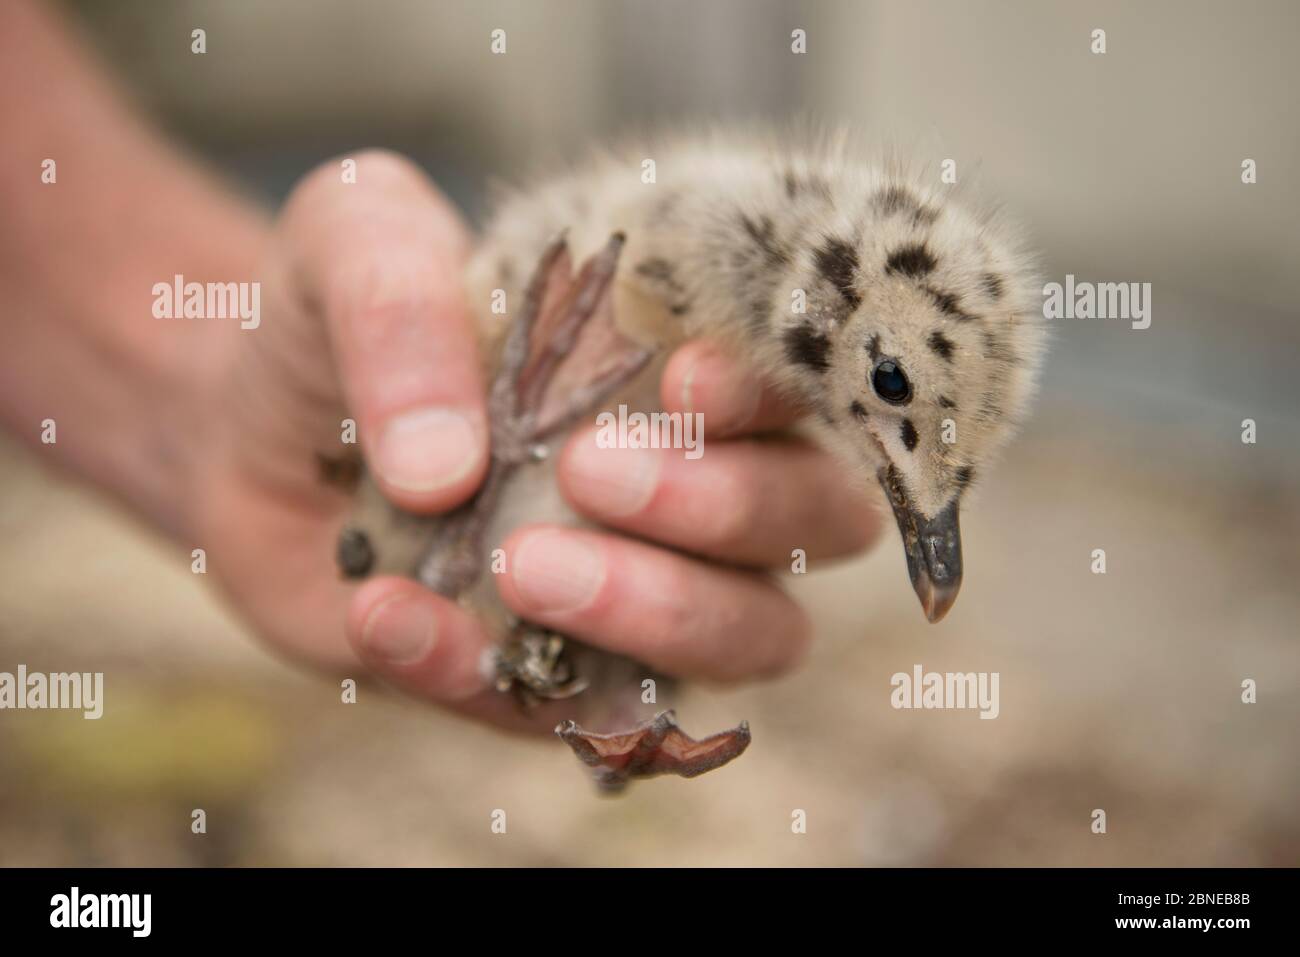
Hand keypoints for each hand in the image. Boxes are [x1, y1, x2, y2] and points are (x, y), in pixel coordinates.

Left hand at [200, 151, 882, 731]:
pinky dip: (481, 674)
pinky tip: (387, 615)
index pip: (802, 390)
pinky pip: (569, 712)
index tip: (681, 379)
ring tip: (518, 565)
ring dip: (657, 612)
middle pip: (813, 523)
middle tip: (585, 470)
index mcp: (682, 366)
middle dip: (721, 506)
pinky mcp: (553, 680)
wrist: (244, 433)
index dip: (774, 397)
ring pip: (748, 639)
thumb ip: (400, 305)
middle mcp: (695, 487)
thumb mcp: (352, 242)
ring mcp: (640, 595)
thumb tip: (449, 471)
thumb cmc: (337, 319)